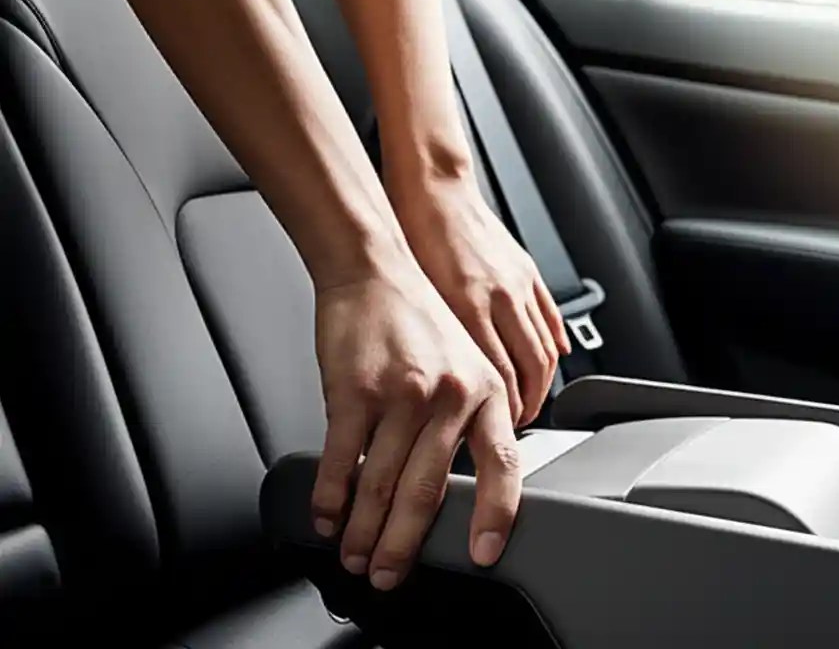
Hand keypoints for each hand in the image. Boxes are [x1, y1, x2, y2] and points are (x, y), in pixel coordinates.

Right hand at [309, 258, 521, 589]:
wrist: (375, 271)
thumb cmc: (420, 323)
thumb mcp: (469, 366)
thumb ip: (473, 422)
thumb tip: (466, 488)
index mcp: (487, 392)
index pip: (503, 466)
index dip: (495, 515)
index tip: (484, 553)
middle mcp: (452, 394)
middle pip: (429, 489)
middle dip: (406, 543)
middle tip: (390, 573)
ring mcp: (403, 393)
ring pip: (382, 483)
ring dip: (365, 530)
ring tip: (356, 554)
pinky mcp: (356, 390)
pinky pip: (342, 459)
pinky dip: (332, 496)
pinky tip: (328, 517)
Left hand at [389, 173, 570, 427]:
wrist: (432, 189)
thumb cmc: (411, 236)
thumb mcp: (413, 297)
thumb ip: (434, 342)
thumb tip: (442, 387)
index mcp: (467, 305)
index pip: (498, 377)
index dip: (502, 414)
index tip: (494, 434)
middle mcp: (499, 297)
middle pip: (531, 369)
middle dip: (529, 406)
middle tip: (516, 426)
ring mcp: (519, 284)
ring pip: (545, 348)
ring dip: (543, 383)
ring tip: (531, 403)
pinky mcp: (528, 272)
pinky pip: (551, 318)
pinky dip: (555, 346)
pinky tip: (551, 361)